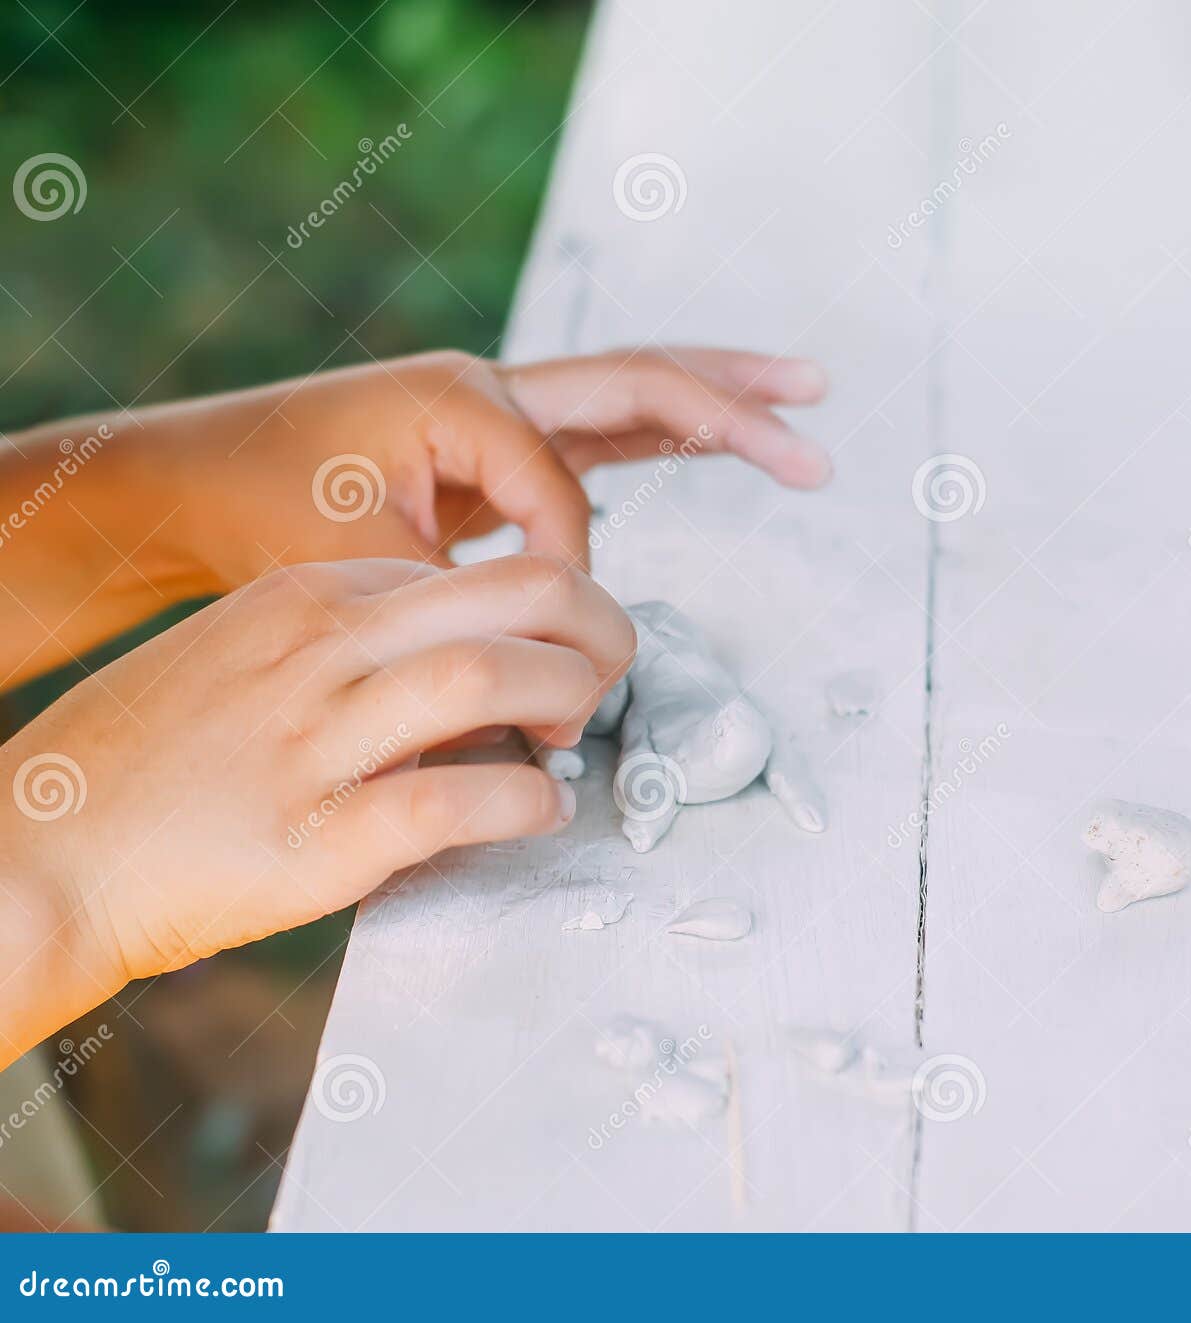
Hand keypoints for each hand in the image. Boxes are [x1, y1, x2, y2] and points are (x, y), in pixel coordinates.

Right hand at [0, 554, 633, 1063]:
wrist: (37, 853)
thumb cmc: (149, 764)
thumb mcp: (248, 660)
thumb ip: (352, 649)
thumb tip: (473, 672)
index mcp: (305, 598)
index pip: (471, 574)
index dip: (546, 611)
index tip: (564, 652)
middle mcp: (316, 650)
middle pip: (513, 595)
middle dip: (596, 625)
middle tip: (608, 672)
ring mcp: (312, 740)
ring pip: (489, 677)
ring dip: (569, 699)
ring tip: (576, 734)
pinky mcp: (314, 839)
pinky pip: (455, 799)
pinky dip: (525, 802)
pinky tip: (540, 811)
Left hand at [173, 346, 830, 579]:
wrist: (190, 480)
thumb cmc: (262, 518)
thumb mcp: (360, 576)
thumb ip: (458, 619)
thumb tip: (530, 691)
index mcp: (461, 401)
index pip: (563, 492)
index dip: (570, 571)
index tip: (544, 642)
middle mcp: (488, 383)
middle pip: (641, 380)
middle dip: (734, 402)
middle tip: (817, 413)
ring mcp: (495, 401)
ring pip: (632, 391)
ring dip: (719, 396)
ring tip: (804, 394)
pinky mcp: (494, 435)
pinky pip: (602, 427)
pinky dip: (666, 430)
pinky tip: (714, 436)